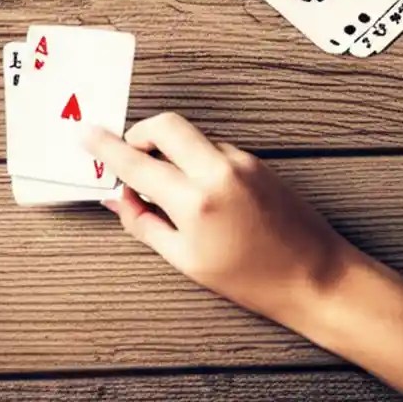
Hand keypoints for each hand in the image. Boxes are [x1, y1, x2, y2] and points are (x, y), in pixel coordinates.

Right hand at [85, 113, 355, 327]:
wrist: (315, 276)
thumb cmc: (253, 279)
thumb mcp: (186, 260)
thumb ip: (144, 223)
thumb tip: (117, 199)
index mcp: (196, 200)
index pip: (137, 161)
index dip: (106, 147)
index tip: (87, 135)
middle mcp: (219, 170)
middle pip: (165, 124)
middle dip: (140, 133)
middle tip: (130, 157)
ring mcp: (242, 161)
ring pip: (191, 137)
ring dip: (172, 152)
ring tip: (170, 191)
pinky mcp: (258, 162)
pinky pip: (215, 149)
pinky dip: (197, 161)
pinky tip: (200, 193)